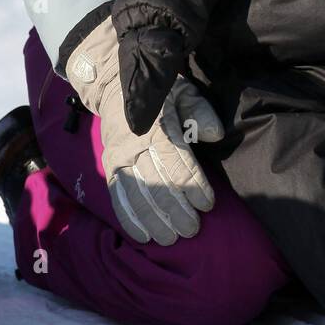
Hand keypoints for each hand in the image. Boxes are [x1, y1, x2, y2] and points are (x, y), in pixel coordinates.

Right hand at [65, 15, 224, 243]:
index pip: (177, 162)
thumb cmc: (158, 92)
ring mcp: (119, 157)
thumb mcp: (183, 92)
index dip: (192, 186)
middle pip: (157, 184)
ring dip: (154, 221)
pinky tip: (142, 236)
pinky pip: (118, 197)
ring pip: (137, 195)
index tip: (207, 205)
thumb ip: (200, 112)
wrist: (114, 84)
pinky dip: (129, 219)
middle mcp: (136, 145)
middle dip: (176, 210)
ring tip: (170, 240)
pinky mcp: (110, 166)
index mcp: (158, 126)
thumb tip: (215, 134)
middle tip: (192, 230)